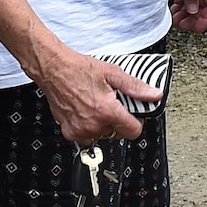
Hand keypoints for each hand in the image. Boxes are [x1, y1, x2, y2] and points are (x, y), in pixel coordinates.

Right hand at [36, 46, 155, 143]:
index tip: (135, 115)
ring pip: (102, 136)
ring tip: (98, 107)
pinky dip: (88, 128)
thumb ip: (135, 87)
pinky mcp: (69, 132)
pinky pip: (86, 137)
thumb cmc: (78, 68)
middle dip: (119, 122)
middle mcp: (93, 124)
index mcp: (107, 111)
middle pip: (118, 134)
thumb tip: (154, 95)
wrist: (53, 68)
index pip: (133, 131)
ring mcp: (80, 130)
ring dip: (104, 125)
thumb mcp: (112, 73)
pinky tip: (86, 112)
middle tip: (113, 105)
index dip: (137, 122)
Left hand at [166, 0, 206, 32]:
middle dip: (194, 18)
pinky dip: (180, 8)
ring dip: (186, 15)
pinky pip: (184, 0)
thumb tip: (194, 10)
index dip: (206, 18)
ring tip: (177, 20)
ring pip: (193, 5)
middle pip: (203, 7)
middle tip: (184, 25)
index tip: (198, 28)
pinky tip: (175, 12)